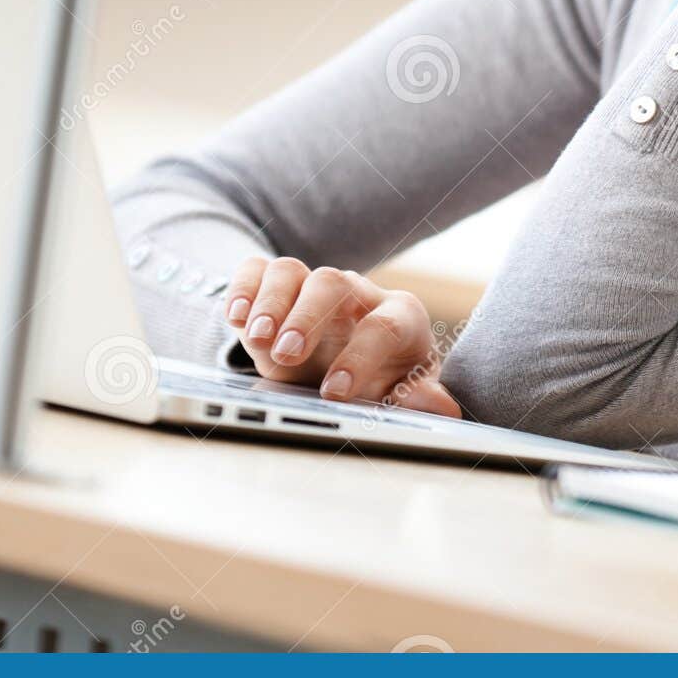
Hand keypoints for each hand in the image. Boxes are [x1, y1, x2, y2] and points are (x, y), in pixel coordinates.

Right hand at [224, 256, 462, 417]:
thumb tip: (443, 407)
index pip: (384, 327)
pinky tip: (235, 316)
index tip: (336, 393)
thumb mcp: (405, 392)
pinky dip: (243, 287)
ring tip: (257, 338)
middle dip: (310, 318)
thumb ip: (417, 397)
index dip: (361, 358)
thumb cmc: (385, 379)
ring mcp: (313, 288)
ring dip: (271, 302)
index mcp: (399, 316)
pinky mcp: (277, 291)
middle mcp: (355, 294)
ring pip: (292, 271)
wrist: (357, 362)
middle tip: (290, 354)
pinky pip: (258, 270)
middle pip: (333, 284)